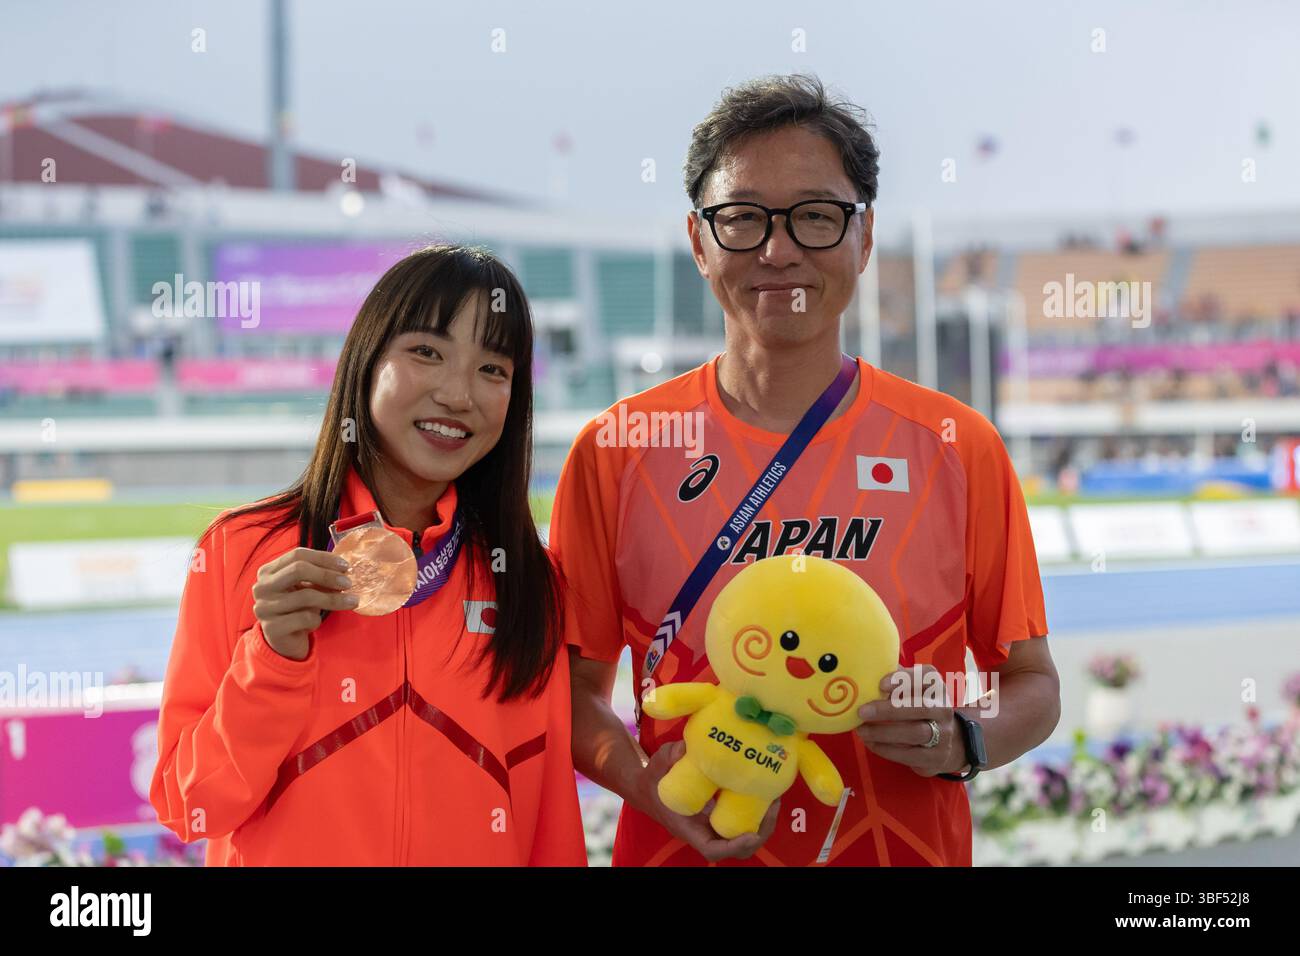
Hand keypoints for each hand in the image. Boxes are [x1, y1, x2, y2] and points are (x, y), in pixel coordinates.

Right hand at [252, 547, 357, 660]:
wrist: (284, 641)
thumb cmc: (298, 608)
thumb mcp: (307, 588)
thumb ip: (319, 576)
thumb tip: (343, 570)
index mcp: (268, 571)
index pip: (297, 555)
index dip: (324, 558)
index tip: (345, 566)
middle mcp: (262, 587)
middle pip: (298, 570)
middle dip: (328, 575)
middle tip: (348, 583)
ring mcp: (264, 608)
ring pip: (306, 596)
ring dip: (333, 599)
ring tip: (350, 602)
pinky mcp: (272, 629)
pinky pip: (305, 618)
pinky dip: (317, 620)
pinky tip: (315, 622)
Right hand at [636, 740, 779, 861]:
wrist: (648, 787)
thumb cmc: (653, 778)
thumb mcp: (659, 762)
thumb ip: (672, 756)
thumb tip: (688, 747)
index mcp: (688, 828)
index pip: (713, 849)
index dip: (734, 846)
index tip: (751, 833)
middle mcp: (704, 832)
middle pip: (737, 848)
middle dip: (760, 832)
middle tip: (772, 806)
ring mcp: (714, 826)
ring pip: (744, 837)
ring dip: (763, 823)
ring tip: (775, 798)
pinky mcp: (721, 816)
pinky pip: (743, 821)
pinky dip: (758, 813)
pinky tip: (767, 791)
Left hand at [855, 664, 967, 777]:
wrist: (946, 740)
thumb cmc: (917, 707)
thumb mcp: (912, 690)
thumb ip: (895, 680)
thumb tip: (866, 672)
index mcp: (936, 687)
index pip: (926, 676)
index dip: (904, 678)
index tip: (880, 684)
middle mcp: (944, 708)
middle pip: (920, 707)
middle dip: (888, 710)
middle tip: (862, 711)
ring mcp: (944, 734)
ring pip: (916, 733)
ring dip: (884, 732)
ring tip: (861, 730)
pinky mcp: (936, 757)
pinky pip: (911, 755)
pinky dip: (887, 749)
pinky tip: (871, 743)